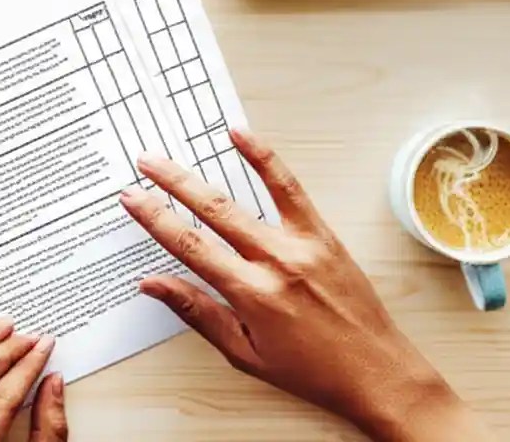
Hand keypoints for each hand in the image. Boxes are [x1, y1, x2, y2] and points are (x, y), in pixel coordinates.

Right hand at [121, 130, 493, 441]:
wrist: (375, 371)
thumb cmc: (312, 370)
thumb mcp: (244, 353)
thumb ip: (198, 312)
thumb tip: (154, 285)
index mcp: (253, 295)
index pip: (191, 247)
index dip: (156, 220)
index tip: (133, 200)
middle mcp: (277, 263)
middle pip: (212, 212)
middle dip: (172, 185)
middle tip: (145, 165)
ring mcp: (302, 244)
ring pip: (244, 197)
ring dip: (204, 174)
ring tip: (176, 156)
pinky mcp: (323, 234)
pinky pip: (290, 188)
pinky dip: (265, 159)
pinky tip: (243, 138)